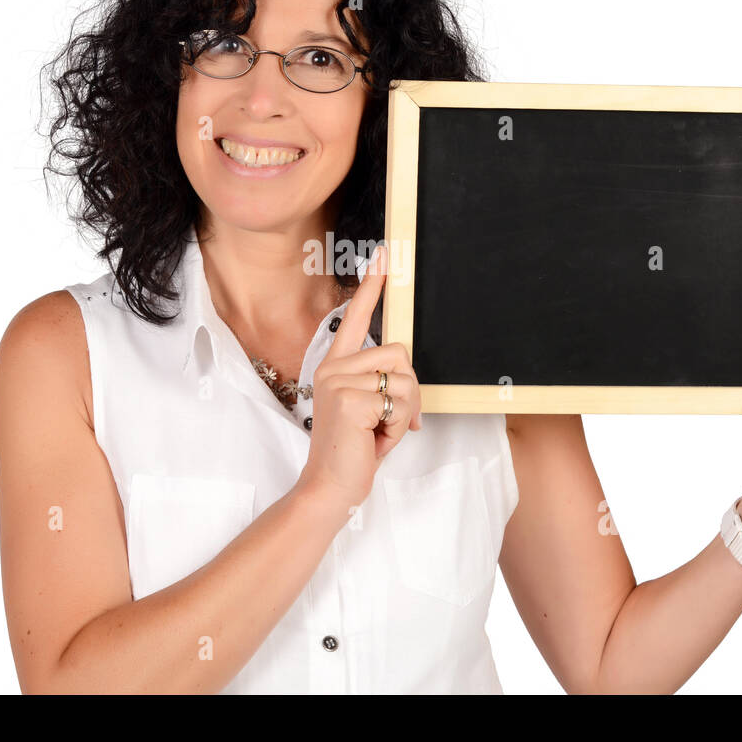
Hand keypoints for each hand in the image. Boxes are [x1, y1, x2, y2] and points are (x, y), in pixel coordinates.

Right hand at [295, 244, 422, 509]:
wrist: (331, 487)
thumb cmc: (352, 450)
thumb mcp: (370, 409)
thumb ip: (382, 384)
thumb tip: (408, 378)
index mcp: (336, 365)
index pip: (355, 317)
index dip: (371, 285)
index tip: (383, 254)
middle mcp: (333, 367)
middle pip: (400, 352)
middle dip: (409, 391)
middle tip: (390, 422)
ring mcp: (340, 381)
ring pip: (405, 379)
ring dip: (405, 413)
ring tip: (380, 432)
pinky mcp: (352, 399)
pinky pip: (400, 403)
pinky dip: (399, 427)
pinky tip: (376, 440)